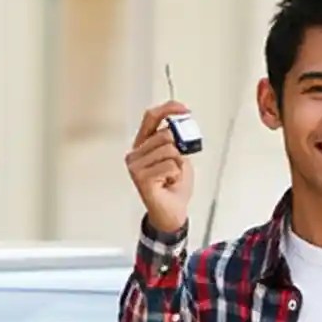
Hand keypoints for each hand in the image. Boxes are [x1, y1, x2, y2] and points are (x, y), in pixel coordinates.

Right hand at [125, 101, 194, 234]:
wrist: (172, 212)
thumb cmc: (174, 187)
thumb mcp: (180, 157)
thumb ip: (177, 140)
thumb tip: (180, 125)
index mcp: (143, 144)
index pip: (152, 117)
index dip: (169, 109)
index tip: (185, 110)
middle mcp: (136, 153)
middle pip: (165, 134)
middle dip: (179, 149)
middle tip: (177, 165)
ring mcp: (136, 166)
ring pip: (169, 150)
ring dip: (177, 165)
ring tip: (170, 176)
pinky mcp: (141, 177)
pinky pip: (169, 165)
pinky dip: (175, 174)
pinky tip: (167, 183)